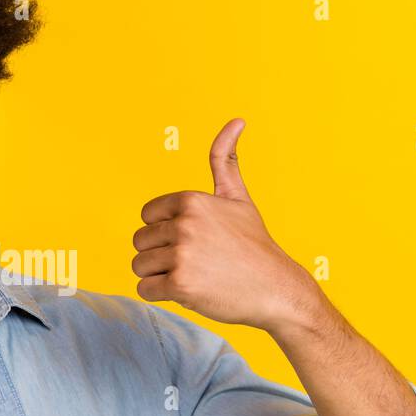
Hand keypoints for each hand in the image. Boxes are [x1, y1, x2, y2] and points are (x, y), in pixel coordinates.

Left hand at [132, 117, 324, 333]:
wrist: (276, 289)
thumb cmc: (254, 245)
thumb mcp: (239, 198)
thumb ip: (225, 160)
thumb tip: (237, 120)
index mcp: (191, 200)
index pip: (147, 216)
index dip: (165, 231)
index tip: (192, 239)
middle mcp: (185, 224)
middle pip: (140, 241)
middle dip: (160, 254)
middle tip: (195, 261)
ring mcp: (182, 254)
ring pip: (139, 265)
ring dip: (159, 275)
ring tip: (192, 275)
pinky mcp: (180, 284)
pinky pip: (145, 289)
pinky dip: (161, 294)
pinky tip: (189, 290)